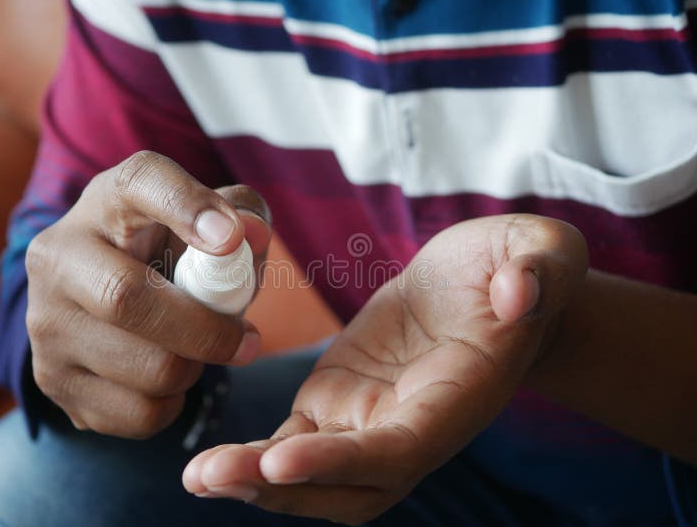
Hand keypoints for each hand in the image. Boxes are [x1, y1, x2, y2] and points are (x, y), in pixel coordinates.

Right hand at [26, 151, 270, 438]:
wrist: (108, 302)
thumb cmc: (172, 255)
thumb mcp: (208, 223)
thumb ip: (241, 215)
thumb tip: (251, 234)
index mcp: (106, 201)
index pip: (140, 184)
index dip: (186, 207)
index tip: (231, 236)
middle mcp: (58, 255)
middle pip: (128, 299)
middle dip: (207, 330)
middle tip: (247, 341)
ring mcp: (45, 322)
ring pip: (148, 369)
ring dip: (194, 368)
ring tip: (194, 352)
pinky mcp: (51, 380)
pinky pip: (139, 413)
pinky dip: (171, 403)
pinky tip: (163, 378)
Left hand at [183, 215, 587, 523]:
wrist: (485, 284)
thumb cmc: (517, 268)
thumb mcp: (542, 250)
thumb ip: (538, 269)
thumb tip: (516, 293)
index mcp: (457, 399)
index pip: (398, 448)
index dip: (342, 461)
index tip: (281, 458)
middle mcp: (410, 428)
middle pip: (346, 484)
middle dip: (283, 489)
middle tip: (214, 475)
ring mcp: (369, 421)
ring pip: (310, 472)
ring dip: (257, 481)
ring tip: (197, 474)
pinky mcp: (337, 403)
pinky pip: (292, 442)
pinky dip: (254, 458)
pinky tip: (207, 462)